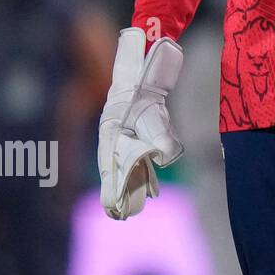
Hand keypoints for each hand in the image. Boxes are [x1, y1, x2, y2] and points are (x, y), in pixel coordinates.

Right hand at [98, 28, 184, 219]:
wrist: (141, 58)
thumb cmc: (141, 80)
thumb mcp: (148, 104)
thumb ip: (158, 131)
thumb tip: (165, 156)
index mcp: (110, 128)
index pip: (109, 163)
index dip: (111, 186)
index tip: (111, 207)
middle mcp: (114, 132)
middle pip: (115, 167)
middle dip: (117, 191)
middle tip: (118, 215)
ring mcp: (125, 132)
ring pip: (127, 164)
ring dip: (130, 186)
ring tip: (131, 210)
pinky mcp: (138, 129)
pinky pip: (140, 156)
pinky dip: (144, 172)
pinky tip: (151, 189)